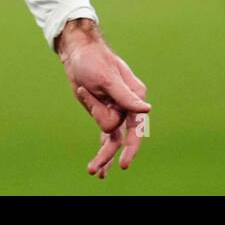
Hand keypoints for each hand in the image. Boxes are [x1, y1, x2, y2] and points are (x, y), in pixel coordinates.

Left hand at [56, 20, 149, 178]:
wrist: (77, 52)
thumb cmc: (93, 60)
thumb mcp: (107, 78)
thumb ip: (125, 96)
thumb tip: (147, 109)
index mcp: (134, 95)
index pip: (136, 126)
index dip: (131, 147)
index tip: (123, 164)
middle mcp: (127, 105)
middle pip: (119, 135)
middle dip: (108, 153)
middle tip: (96, 171)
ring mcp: (115, 110)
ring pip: (111, 138)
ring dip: (101, 153)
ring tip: (93, 172)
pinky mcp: (103, 112)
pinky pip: (105, 135)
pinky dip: (102, 150)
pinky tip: (99, 169)